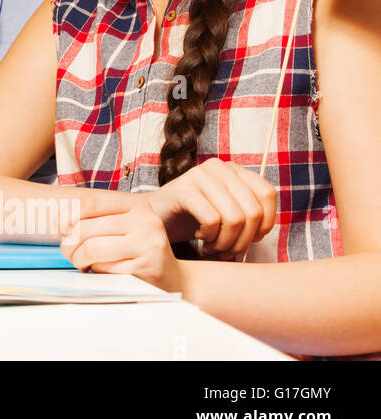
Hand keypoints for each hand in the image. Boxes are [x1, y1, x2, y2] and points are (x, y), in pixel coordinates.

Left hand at [61, 194, 183, 292]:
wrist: (174, 278)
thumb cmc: (139, 250)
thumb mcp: (123, 226)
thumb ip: (97, 219)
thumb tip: (58, 222)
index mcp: (137, 205)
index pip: (91, 202)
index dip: (66, 215)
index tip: (58, 228)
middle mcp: (145, 221)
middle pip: (86, 228)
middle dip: (69, 244)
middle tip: (69, 252)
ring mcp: (148, 244)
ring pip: (92, 248)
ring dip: (78, 259)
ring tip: (81, 262)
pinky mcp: (146, 267)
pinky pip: (104, 269)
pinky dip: (96, 272)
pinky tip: (101, 272)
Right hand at [146, 158, 276, 257]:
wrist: (150, 219)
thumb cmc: (191, 220)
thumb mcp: (226, 213)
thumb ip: (247, 214)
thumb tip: (263, 232)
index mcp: (233, 170)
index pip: (267, 194)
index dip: (265, 222)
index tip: (250, 239)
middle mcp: (219, 167)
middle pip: (253, 211)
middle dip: (243, 240)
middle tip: (227, 251)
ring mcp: (200, 175)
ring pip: (235, 218)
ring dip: (226, 242)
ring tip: (213, 247)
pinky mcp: (183, 188)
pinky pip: (212, 220)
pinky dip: (209, 237)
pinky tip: (199, 237)